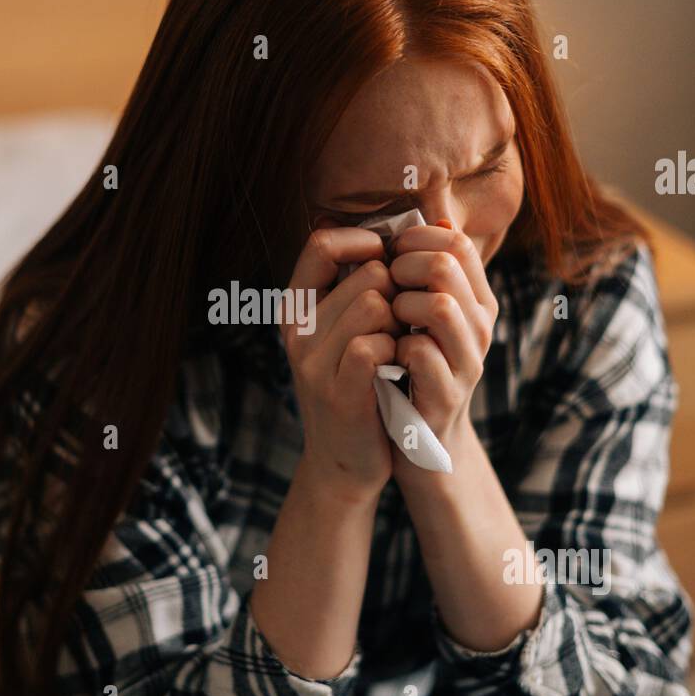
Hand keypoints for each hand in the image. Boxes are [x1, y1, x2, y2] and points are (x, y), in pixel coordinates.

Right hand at [282, 227, 403, 496]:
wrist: (344, 462)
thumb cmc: (357, 386)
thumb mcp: (340, 333)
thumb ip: (351, 287)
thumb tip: (380, 232)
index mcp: (295, 309)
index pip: (321, 244)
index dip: (364, 242)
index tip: (389, 261)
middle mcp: (296, 331)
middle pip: (365, 273)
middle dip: (396, 292)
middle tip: (398, 324)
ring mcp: (312, 361)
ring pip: (374, 303)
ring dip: (399, 323)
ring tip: (395, 348)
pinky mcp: (337, 391)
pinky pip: (376, 344)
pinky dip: (397, 353)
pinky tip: (395, 371)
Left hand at [386, 223, 497, 464]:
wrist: (419, 442)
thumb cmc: (412, 369)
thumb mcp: (425, 317)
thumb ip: (428, 273)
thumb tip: (434, 215)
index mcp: (477, 301)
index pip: (456, 241)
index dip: (415, 239)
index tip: (389, 256)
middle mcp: (481, 328)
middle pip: (447, 265)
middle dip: (403, 267)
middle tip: (383, 285)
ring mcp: (467, 363)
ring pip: (438, 306)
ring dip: (399, 304)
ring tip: (385, 318)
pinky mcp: (445, 395)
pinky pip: (417, 353)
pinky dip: (392, 346)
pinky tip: (382, 352)